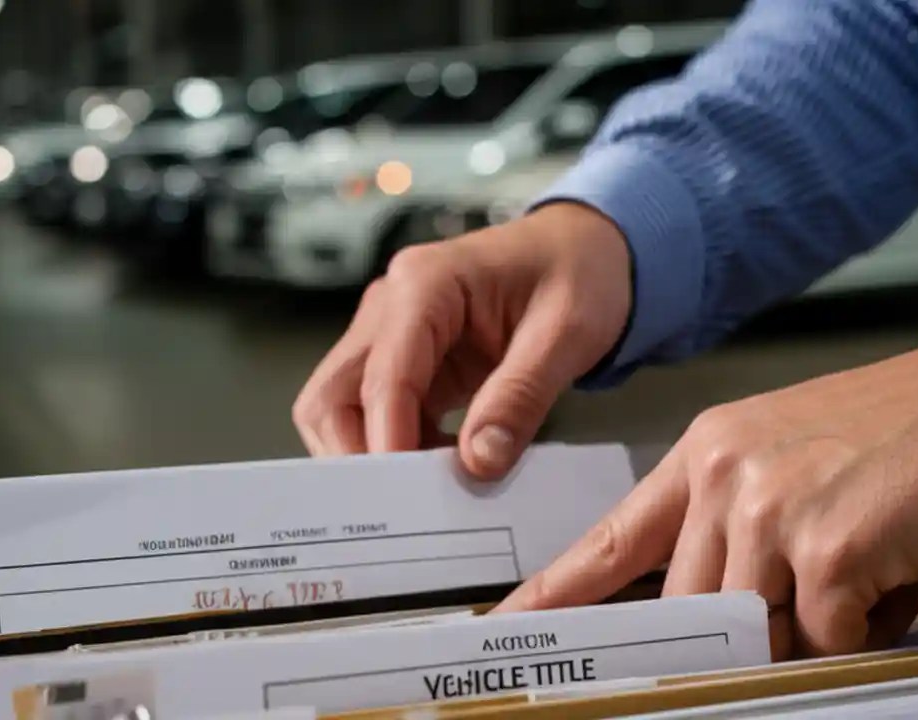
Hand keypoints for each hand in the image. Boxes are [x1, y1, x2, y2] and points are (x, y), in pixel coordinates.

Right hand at [293, 202, 630, 477]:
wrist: (584, 250)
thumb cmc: (577, 272)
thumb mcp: (567, 332)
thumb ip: (521, 396)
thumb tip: (479, 463)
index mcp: (425, 282)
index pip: (384, 373)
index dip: (386, 438)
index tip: (403, 494)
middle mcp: (390, 306)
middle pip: (333, 394)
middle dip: (355, 456)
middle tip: (398, 510)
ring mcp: (392, 336)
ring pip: (343, 410)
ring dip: (374, 457)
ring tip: (428, 495)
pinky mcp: (407, 364)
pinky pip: (381, 417)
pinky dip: (402, 452)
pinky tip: (445, 474)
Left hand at [493, 346, 917, 659]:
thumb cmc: (882, 434)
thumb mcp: (774, 458)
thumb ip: (724, 525)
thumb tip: (704, 604)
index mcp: (702, 455)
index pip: (611, 538)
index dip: (558, 590)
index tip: (513, 620)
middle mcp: (724, 478)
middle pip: (684, 603)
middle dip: (738, 625)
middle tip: (801, 597)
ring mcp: (770, 510)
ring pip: (750, 627)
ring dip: (808, 623)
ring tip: (855, 573)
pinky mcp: (827, 549)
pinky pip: (821, 635)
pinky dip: (860, 626)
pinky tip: (886, 579)